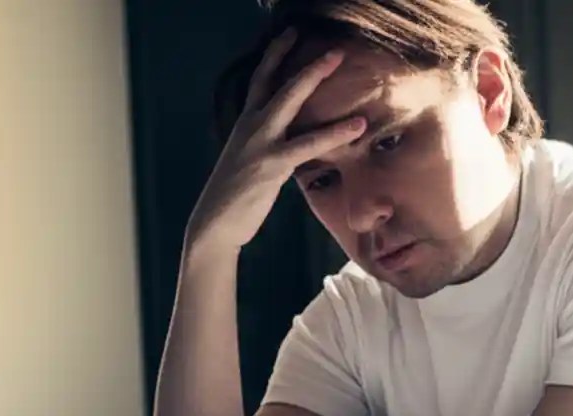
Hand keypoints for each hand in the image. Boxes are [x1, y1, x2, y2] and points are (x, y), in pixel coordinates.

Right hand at [185, 28, 367, 249]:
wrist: (214, 224)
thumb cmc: (235, 197)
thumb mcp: (249, 162)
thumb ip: (268, 145)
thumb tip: (292, 142)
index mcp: (245, 124)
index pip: (260, 80)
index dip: (275, 55)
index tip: (291, 34)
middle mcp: (250, 126)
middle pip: (275, 81)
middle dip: (301, 59)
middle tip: (330, 45)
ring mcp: (259, 143)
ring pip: (288, 100)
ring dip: (313, 76)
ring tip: (338, 59)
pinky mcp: (271, 164)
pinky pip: (308, 143)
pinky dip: (335, 132)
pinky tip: (358, 126)